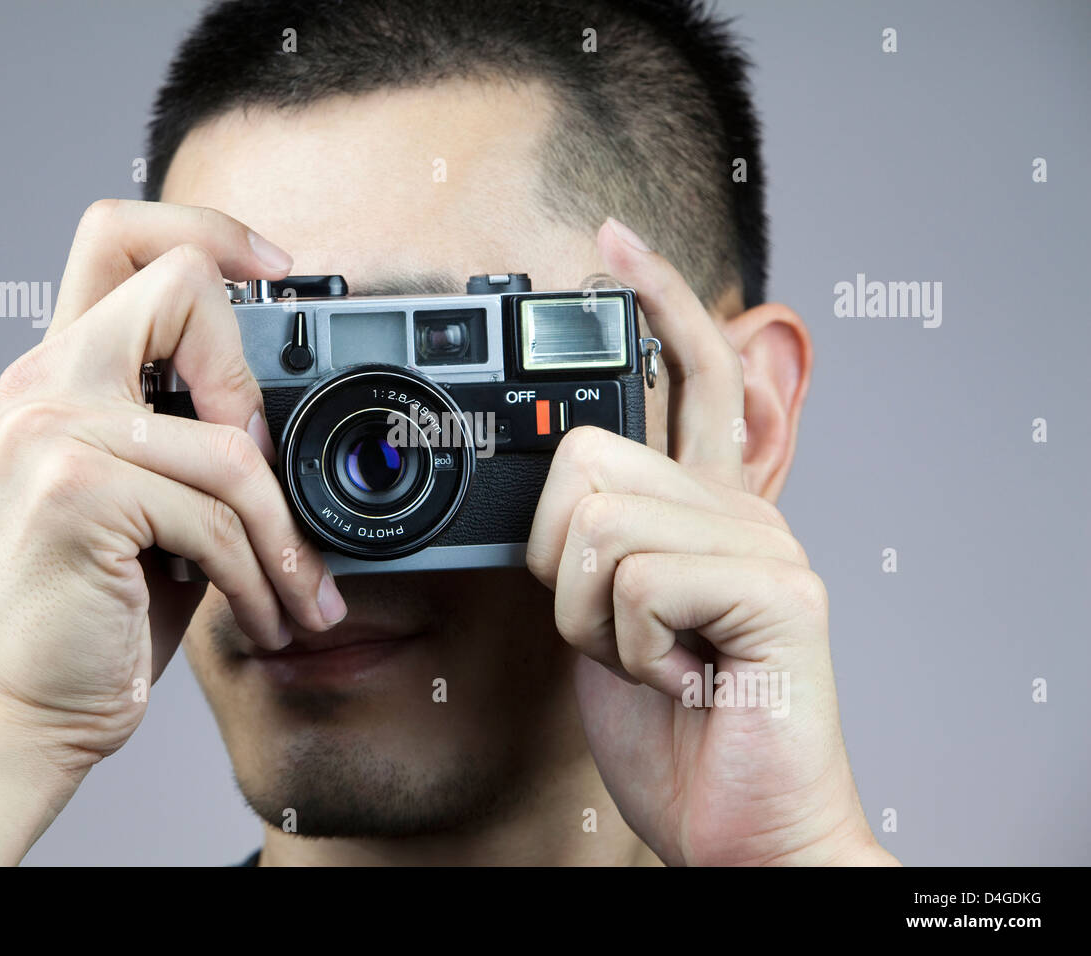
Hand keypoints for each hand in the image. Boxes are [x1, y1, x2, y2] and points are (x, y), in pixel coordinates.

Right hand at [0, 199, 345, 774]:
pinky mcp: (76, 493)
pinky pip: (215, 516)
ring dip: (283, 538)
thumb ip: (190, 432)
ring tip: (297, 593)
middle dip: (251, 375)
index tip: (277, 269)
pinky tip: (263, 616)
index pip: (120, 234)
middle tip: (267, 465)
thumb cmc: (100, 603)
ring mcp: (52, 432)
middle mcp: (43, 382)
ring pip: (229, 442)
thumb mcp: (149, 498)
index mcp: (60, 371)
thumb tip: (281, 415)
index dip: (207, 232)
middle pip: (177, 284)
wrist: (26, 705)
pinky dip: (260, 577)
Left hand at [526, 219, 895, 865]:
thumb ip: (599, 540)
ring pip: (598, 522)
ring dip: (591, 617)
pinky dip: (627, 649)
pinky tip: (680, 676)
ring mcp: (768, 545)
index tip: (612, 242)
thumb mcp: (611, 617)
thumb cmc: (674, 727)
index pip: (688, 372)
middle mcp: (744, 509)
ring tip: (651, 658)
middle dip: (561, 560)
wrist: (735, 827)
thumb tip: (561, 480)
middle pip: (589, 458)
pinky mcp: (779, 591)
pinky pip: (636, 581)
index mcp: (707, 507)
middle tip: (612, 624)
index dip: (656, 302)